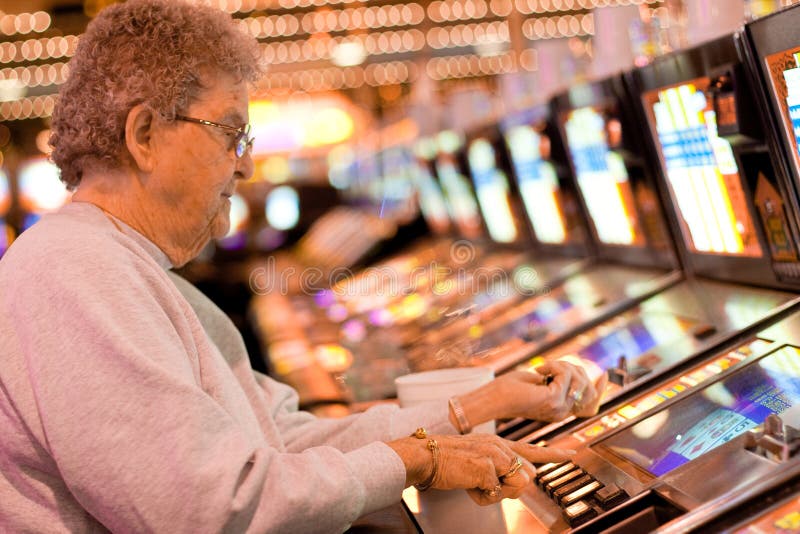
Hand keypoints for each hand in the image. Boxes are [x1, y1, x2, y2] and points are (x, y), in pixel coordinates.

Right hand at [389, 433, 574, 504]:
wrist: (424, 456)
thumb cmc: (446, 462)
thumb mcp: (476, 461)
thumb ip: (496, 469)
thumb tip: (516, 482)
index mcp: (497, 443)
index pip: (531, 449)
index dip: (554, 453)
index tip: (572, 454)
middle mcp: (500, 446)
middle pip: (526, 476)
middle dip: (509, 488)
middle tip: (482, 484)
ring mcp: (494, 454)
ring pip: (517, 485)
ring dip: (496, 493)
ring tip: (474, 482)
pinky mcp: (487, 466)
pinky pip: (495, 493)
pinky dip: (481, 496)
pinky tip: (467, 483)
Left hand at [509, 360, 606, 419]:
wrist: (491, 399)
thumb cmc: (508, 390)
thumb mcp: (538, 384)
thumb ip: (558, 382)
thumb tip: (575, 372)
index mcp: (560, 411)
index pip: (591, 406)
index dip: (600, 390)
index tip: (605, 374)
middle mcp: (563, 413)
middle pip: (588, 387)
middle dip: (574, 369)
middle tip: (551, 365)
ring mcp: (559, 408)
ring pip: (578, 378)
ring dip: (563, 365)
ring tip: (544, 368)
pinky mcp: (553, 399)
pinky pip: (565, 374)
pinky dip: (553, 366)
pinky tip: (539, 370)